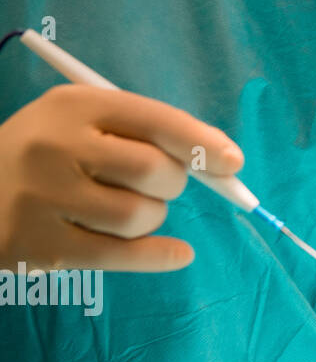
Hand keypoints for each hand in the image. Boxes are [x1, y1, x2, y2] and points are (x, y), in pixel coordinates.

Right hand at [0, 85, 243, 271]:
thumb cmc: (46, 154)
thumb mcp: (81, 122)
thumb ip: (145, 132)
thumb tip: (222, 161)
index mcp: (74, 105)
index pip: (156, 120)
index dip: (202, 143)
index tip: (232, 162)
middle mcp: (55, 146)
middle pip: (155, 171)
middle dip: (174, 184)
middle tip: (159, 187)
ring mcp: (43, 198)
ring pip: (140, 216)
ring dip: (152, 218)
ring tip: (127, 211)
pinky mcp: (36, 245)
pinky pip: (120, 255)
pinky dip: (158, 256)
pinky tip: (177, 253)